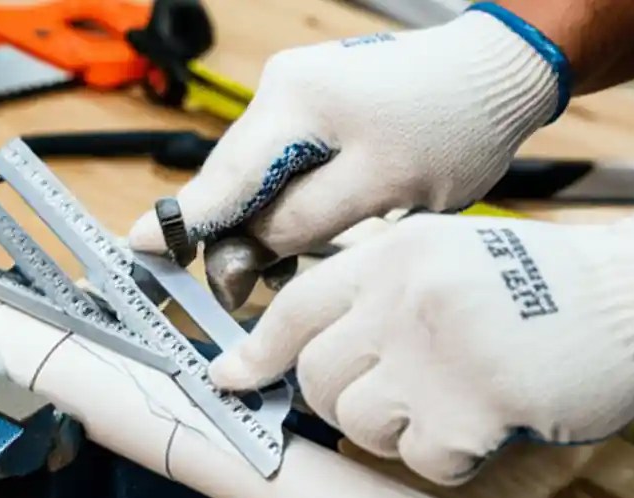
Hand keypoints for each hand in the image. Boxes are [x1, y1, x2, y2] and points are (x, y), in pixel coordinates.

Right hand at [127, 5, 566, 276]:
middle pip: (232, 179)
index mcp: (295, 102)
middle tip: (240, 289)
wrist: (497, 72)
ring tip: (281, 265)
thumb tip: (237, 254)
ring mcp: (295, 91)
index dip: (183, 222)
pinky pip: (279, 163)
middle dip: (232, 234)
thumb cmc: (453, 125)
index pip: (224, 179)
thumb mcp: (382, 187)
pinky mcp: (312, 101)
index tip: (137, 249)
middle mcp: (282, 89)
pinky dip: (283, 200)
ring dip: (261, 221)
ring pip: (255, 175)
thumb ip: (302, 222)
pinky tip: (302, 230)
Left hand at [210, 208, 633, 484]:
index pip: (296, 308)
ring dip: (396, 431)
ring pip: (360, 423)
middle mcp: (405, 300)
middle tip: (390, 394)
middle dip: (340, 400)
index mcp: (393, 258)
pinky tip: (485, 420)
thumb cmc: (538, 283)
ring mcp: (436, 354)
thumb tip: (297, 349)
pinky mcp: (473, 408)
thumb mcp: (443, 257)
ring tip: (446, 401)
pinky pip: (423, 460)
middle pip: (317, 377)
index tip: (231, 378)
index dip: (255, 352)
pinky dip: (449, 456)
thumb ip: (373, 294)